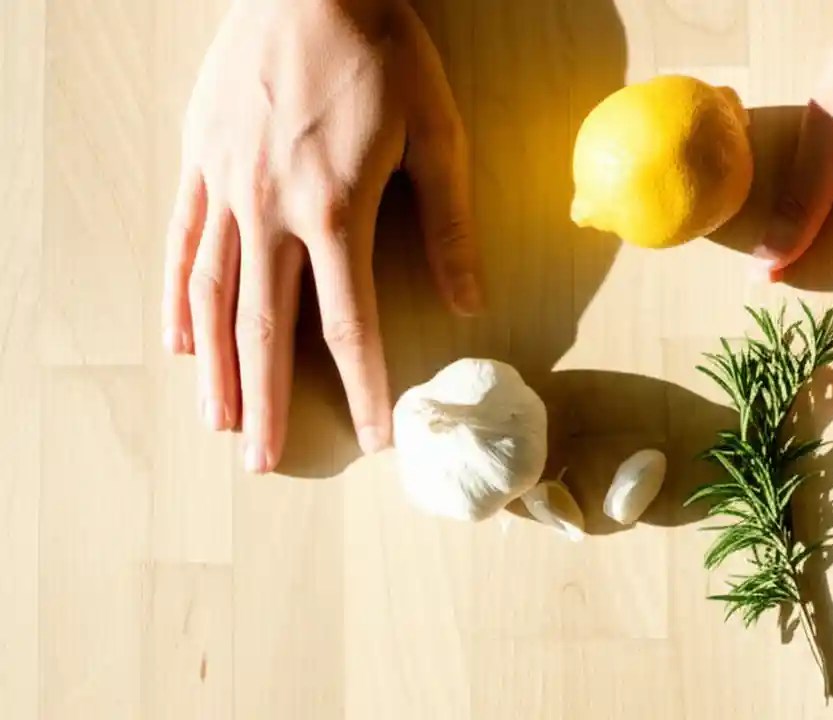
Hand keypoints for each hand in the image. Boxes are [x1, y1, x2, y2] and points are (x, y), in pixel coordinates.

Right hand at [162, 0, 481, 472]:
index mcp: (336, 211)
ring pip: (213, 295)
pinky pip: (182, 242)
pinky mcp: (199, 161)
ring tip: (220, 423)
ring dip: (217, 366)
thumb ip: (449, 226)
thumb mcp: (437, 133)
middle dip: (269, 401)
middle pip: (267, 327)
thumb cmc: (382, 52)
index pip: (350, 325)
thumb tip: (470, 302)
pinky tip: (180, 341)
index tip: (374, 439)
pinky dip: (179, 297)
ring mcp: (225, 186)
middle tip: (266, 464)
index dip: (364, 388)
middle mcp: (271, 211)